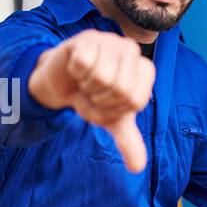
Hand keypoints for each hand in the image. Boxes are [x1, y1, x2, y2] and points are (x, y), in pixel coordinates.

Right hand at [28, 30, 156, 171]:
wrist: (62, 82)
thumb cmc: (91, 96)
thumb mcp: (111, 121)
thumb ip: (128, 142)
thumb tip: (137, 168)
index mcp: (144, 72)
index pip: (135, 99)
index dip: (115, 108)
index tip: (107, 102)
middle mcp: (132, 52)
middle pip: (120, 88)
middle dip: (99, 98)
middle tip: (93, 91)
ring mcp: (111, 41)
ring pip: (102, 75)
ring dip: (87, 84)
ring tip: (85, 79)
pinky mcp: (89, 37)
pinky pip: (84, 62)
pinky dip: (75, 71)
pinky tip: (76, 67)